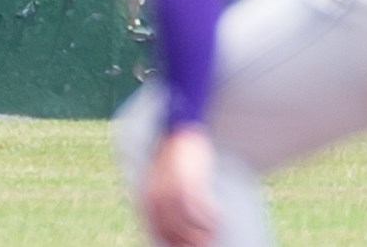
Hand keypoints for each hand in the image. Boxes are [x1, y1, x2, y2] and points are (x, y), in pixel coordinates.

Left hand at [141, 126, 217, 246]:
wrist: (178, 131)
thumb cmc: (173, 157)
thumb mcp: (160, 181)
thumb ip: (162, 202)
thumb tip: (174, 227)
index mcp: (147, 198)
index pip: (159, 231)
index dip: (174, 243)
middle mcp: (158, 198)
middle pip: (175, 233)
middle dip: (192, 243)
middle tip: (205, 243)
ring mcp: (173, 191)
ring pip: (190, 225)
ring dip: (204, 232)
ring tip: (213, 230)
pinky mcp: (190, 183)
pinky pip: (203, 210)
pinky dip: (212, 217)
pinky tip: (219, 214)